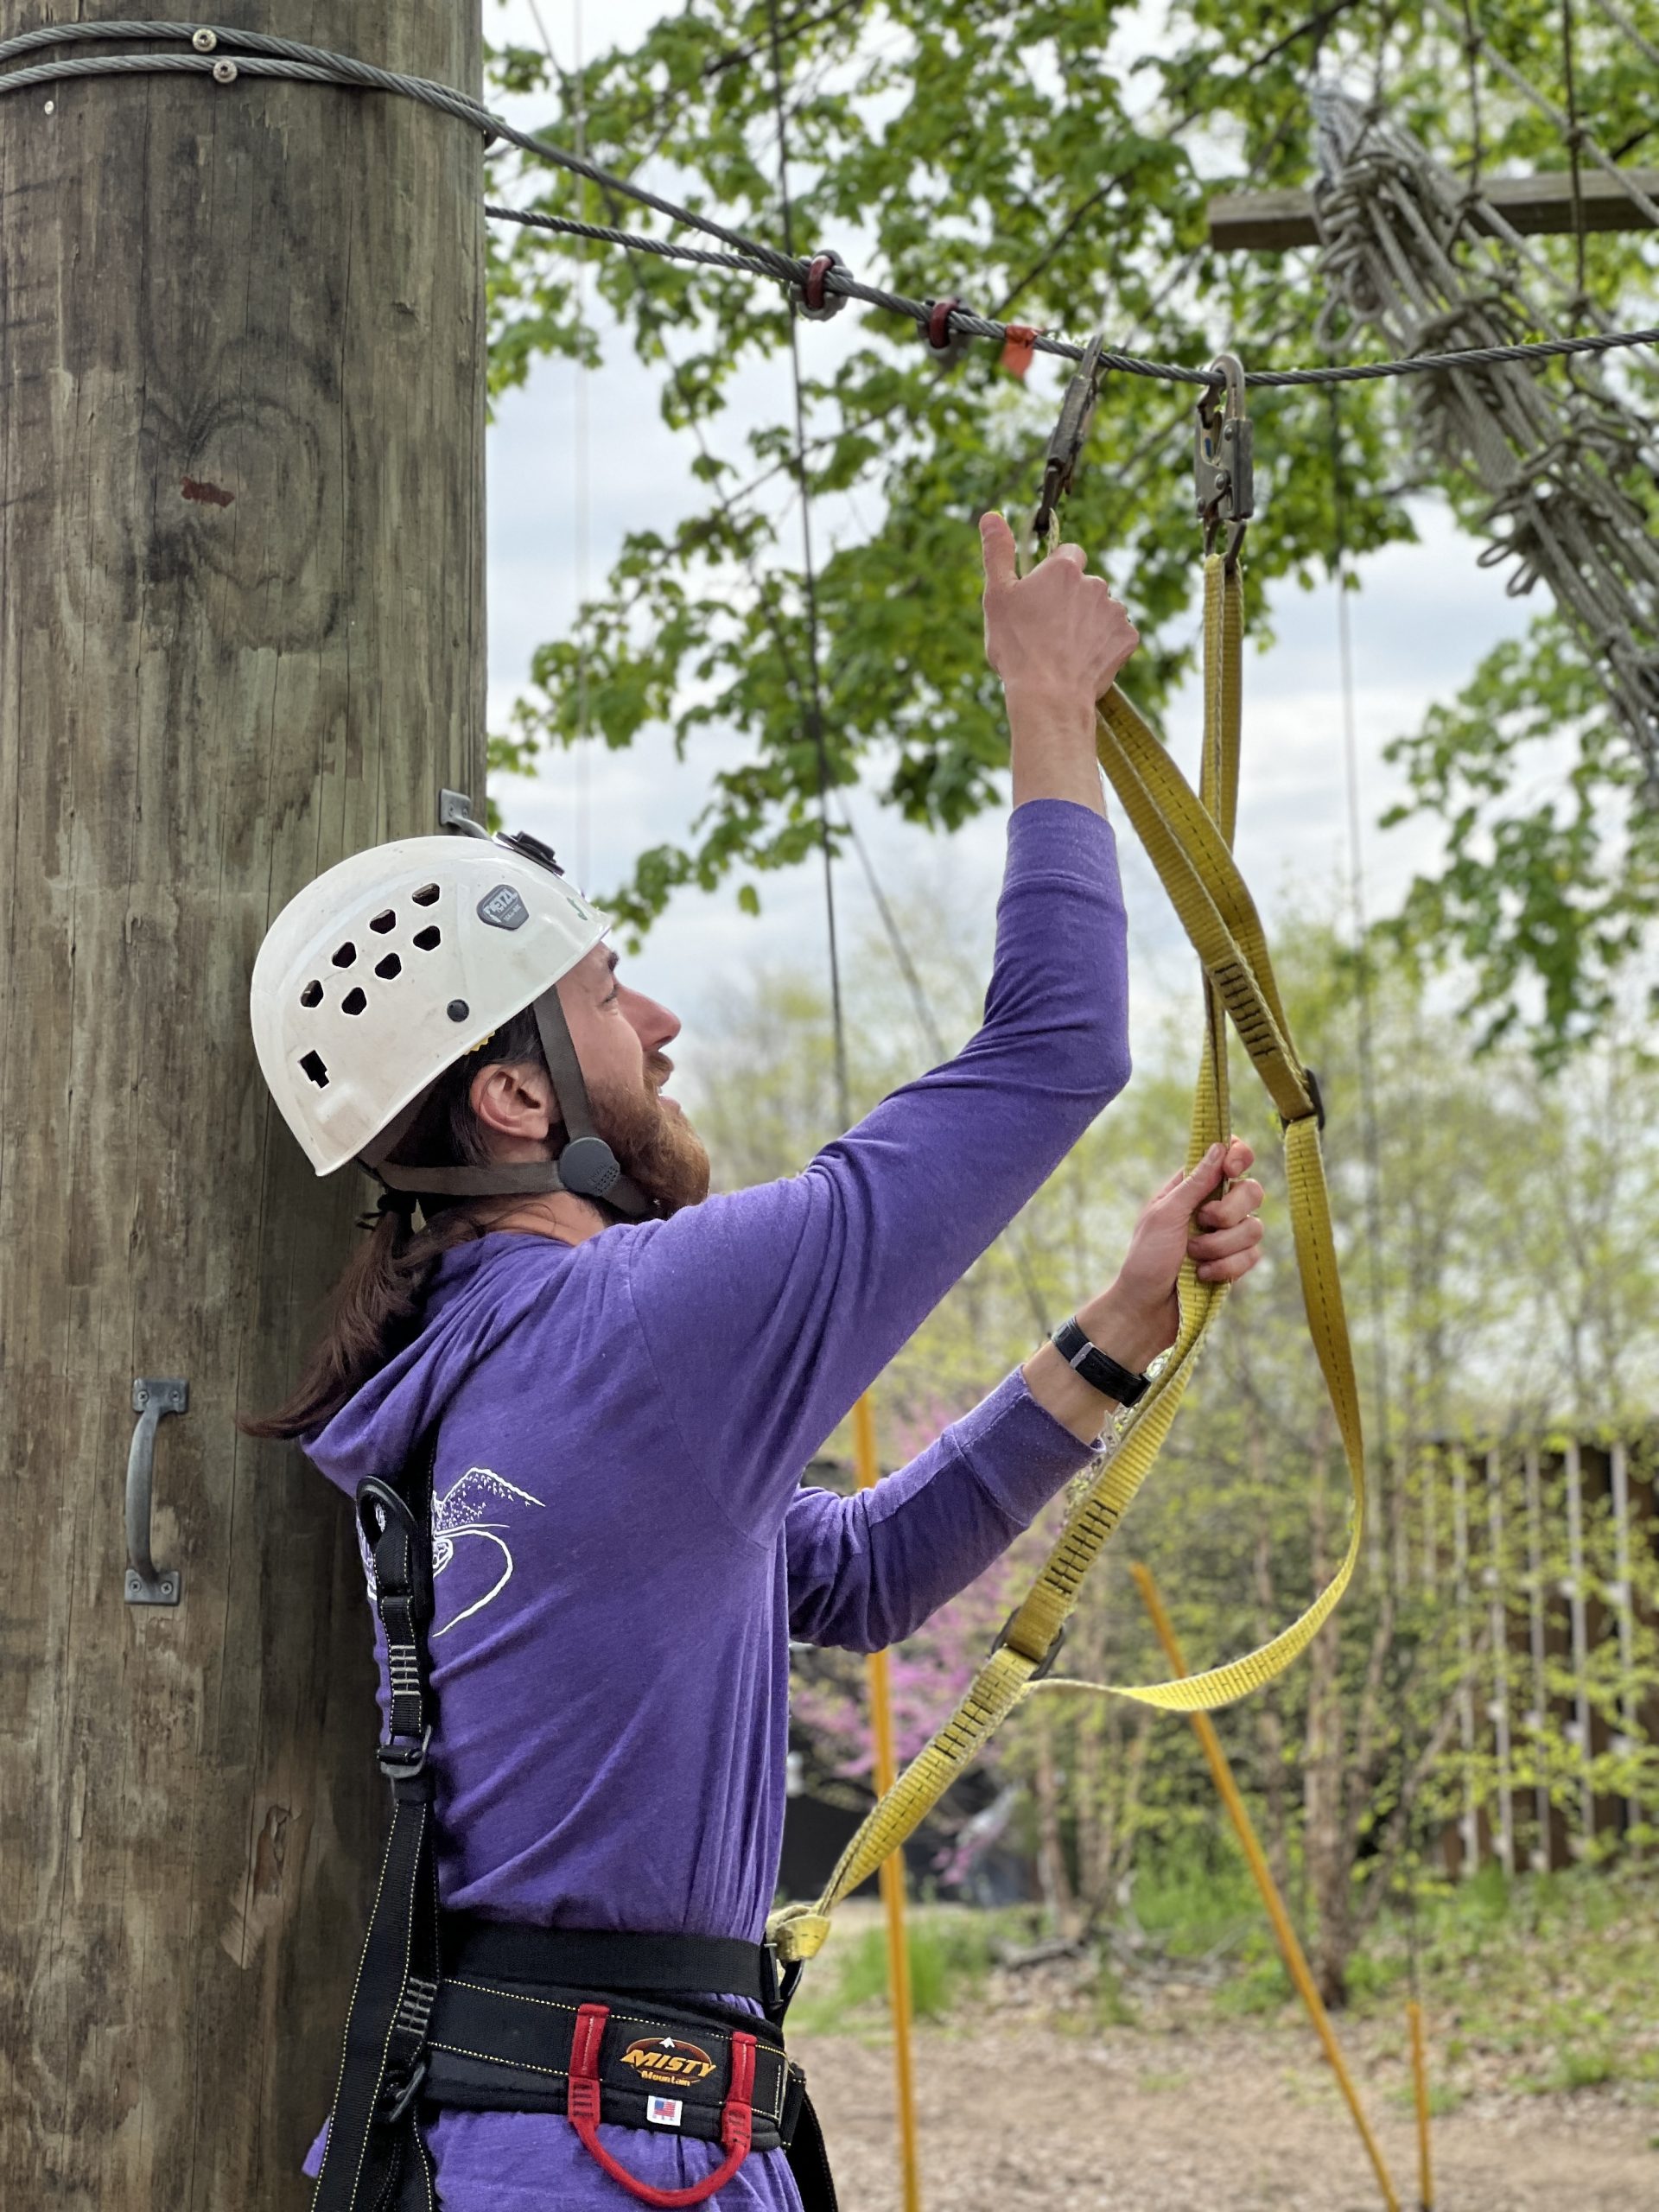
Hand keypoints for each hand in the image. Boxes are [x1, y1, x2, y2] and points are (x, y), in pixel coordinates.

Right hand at [980, 512, 1138, 704]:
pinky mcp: (1127, 638)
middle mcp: (1095, 583)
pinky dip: (1104, 645)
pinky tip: (1084, 661)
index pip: (1069, 555)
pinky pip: (1117, 635)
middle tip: (1049, 631)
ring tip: (1065, 650)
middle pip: (1086, 585)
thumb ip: (998, 552)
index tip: (1042, 598)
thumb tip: (991, 515)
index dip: (1055, 575)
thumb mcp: (997, 596)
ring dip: (1088, 623)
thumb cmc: (1017, 646)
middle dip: (1072, 601)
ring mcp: (1115, 611)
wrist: (1048, 696)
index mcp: (1064, 568)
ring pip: (1101, 610)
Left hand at [1083, 1138, 1265, 1368]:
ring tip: (1193, 1258)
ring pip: (1255, 1227)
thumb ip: (1195, 1183)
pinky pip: (1253, 1256)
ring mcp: (1227, 1236)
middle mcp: (1214, 1207)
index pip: (1229, 1157)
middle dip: (1229, 1212)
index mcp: (1192, 1188)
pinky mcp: (1235, 1263)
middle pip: (1252, 1190)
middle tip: (1202, 1223)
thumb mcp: (1165, 1215)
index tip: (1232, 1170)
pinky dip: (1225, 1267)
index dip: (1239, 1156)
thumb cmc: (1146, 1259)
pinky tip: (1203, 1276)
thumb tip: (1220, 1146)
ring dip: (1220, 1246)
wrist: (1147, 1310)